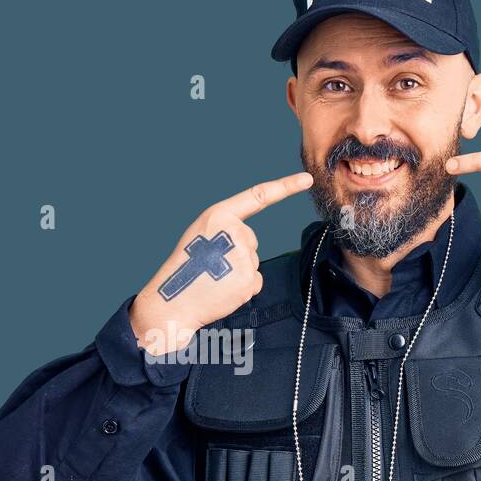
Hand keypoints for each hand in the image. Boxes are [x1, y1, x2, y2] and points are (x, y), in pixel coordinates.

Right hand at [129, 172, 313, 354]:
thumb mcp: (200, 235)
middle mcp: (234, 231)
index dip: (285, 187)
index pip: (259, 196)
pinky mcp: (249, 279)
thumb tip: (247, 243)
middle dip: (237, 253)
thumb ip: (225, 230)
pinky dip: (242, 288)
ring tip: (214, 278)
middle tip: (212, 266)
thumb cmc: (185, 268)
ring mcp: (243, 255)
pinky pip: (254, 280)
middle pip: (250, 240)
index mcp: (219, 215)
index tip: (307, 180)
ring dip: (237, 272)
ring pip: (252, 261)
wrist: (173, 300)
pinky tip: (223, 290)